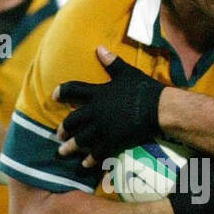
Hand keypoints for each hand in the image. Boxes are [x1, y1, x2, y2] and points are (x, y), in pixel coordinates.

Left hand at [55, 47, 164, 166]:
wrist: (159, 109)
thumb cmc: (143, 89)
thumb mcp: (126, 72)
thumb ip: (111, 62)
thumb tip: (99, 47)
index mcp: (97, 93)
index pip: (73, 90)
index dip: (62, 91)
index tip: (54, 95)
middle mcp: (96, 112)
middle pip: (72, 121)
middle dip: (64, 129)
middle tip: (58, 135)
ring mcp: (103, 128)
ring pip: (81, 140)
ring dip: (71, 147)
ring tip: (63, 152)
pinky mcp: (113, 141)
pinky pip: (97, 152)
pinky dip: (90, 159)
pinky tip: (84, 165)